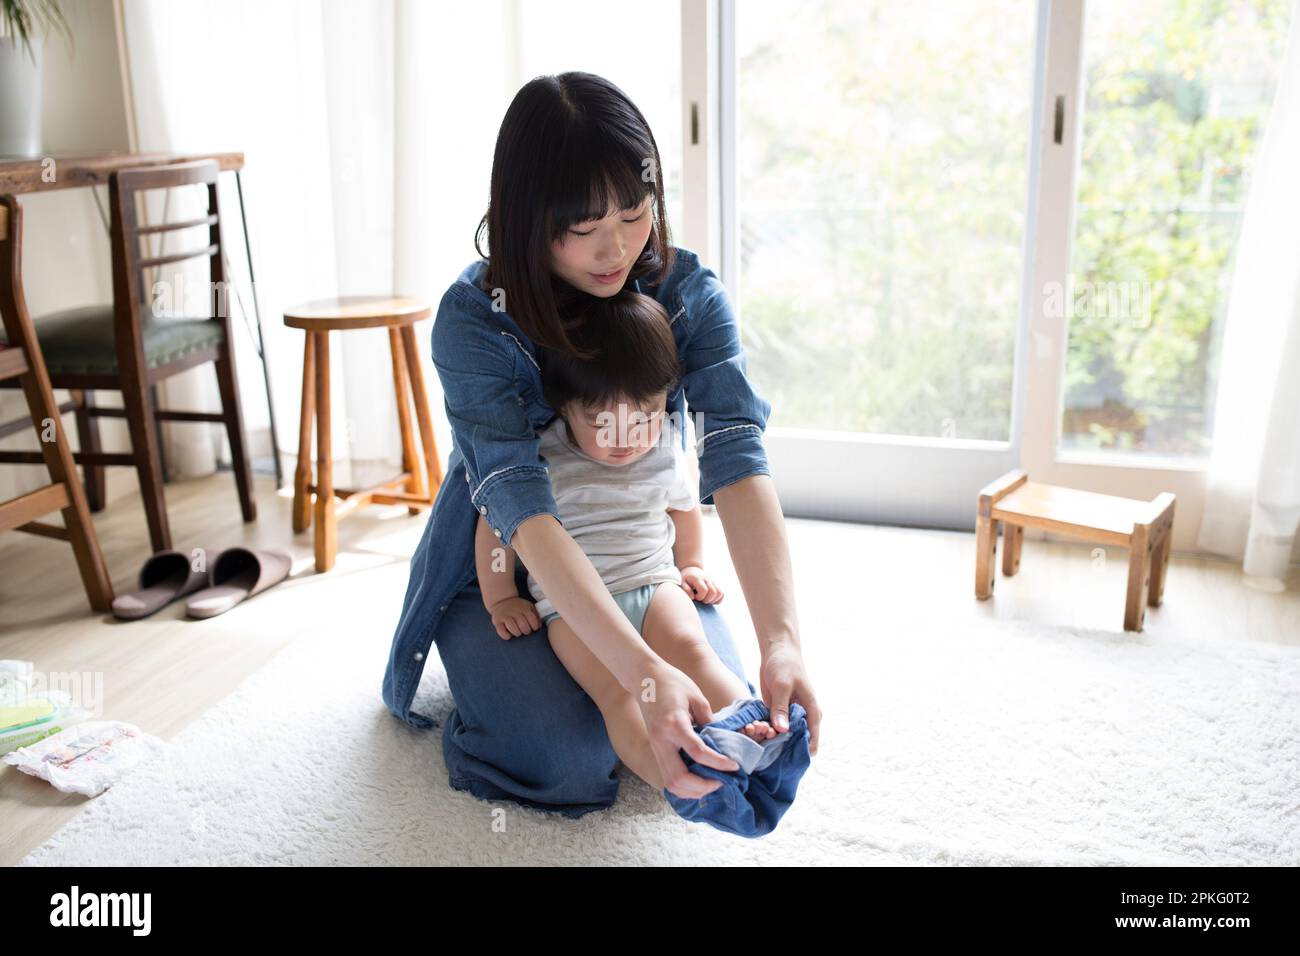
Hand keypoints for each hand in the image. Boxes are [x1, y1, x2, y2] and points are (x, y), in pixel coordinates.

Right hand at [488, 596, 541, 639]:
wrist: (502, 600)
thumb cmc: (518, 607)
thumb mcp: (529, 607)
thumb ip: (536, 615)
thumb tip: (539, 626)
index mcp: (524, 608)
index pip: (532, 620)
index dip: (535, 626)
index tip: (533, 628)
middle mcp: (514, 611)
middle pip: (524, 626)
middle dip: (526, 631)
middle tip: (525, 630)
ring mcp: (505, 616)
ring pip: (513, 629)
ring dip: (517, 633)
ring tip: (517, 632)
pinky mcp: (497, 621)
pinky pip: (501, 631)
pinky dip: (506, 635)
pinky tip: (509, 634)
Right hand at [635, 659, 740, 799]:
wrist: (644, 678)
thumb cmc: (673, 683)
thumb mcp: (697, 697)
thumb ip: (709, 721)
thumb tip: (722, 742)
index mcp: (674, 724)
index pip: (697, 753)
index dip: (718, 763)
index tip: (734, 765)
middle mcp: (661, 741)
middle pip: (679, 778)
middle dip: (703, 786)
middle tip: (722, 781)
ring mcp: (655, 747)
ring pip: (671, 783)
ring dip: (692, 790)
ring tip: (711, 783)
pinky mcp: (654, 750)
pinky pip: (668, 777)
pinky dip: (684, 785)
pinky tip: (698, 780)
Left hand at [678, 565, 722, 603]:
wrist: (692, 570)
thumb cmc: (686, 578)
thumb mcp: (682, 582)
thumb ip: (686, 590)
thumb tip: (693, 597)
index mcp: (698, 579)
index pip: (704, 590)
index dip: (700, 597)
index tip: (695, 597)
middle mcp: (707, 579)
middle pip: (713, 592)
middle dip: (707, 600)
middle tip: (700, 599)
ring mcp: (713, 582)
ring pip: (720, 593)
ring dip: (713, 600)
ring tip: (706, 600)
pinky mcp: (716, 585)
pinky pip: (722, 594)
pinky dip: (718, 599)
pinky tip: (710, 600)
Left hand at [759, 640, 821, 756]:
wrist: (776, 651)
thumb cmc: (785, 665)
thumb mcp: (782, 685)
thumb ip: (781, 708)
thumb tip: (782, 730)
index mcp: (811, 710)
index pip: (812, 736)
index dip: (805, 750)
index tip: (794, 762)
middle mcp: (801, 715)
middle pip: (796, 738)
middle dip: (783, 746)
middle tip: (769, 754)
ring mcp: (788, 714)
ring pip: (782, 734)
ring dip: (772, 739)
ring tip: (759, 743)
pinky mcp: (775, 711)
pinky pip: (771, 726)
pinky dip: (764, 730)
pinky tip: (754, 736)